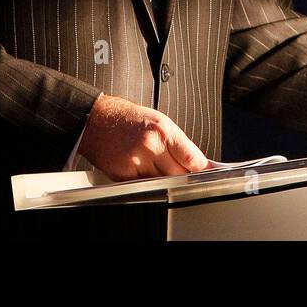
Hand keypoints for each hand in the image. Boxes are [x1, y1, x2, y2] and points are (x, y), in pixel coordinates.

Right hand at [77, 93, 208, 179]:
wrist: (97, 120)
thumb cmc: (128, 119)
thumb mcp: (159, 121)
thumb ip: (178, 142)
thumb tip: (196, 161)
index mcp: (163, 130)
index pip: (192, 157)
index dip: (203, 168)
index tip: (208, 172)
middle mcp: (150, 146)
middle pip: (179, 174)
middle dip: (185, 175)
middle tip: (187, 173)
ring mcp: (136, 162)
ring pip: (163, 183)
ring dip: (167, 181)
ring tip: (162, 170)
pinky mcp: (123, 175)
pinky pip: (144, 186)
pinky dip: (149, 184)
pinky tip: (146, 173)